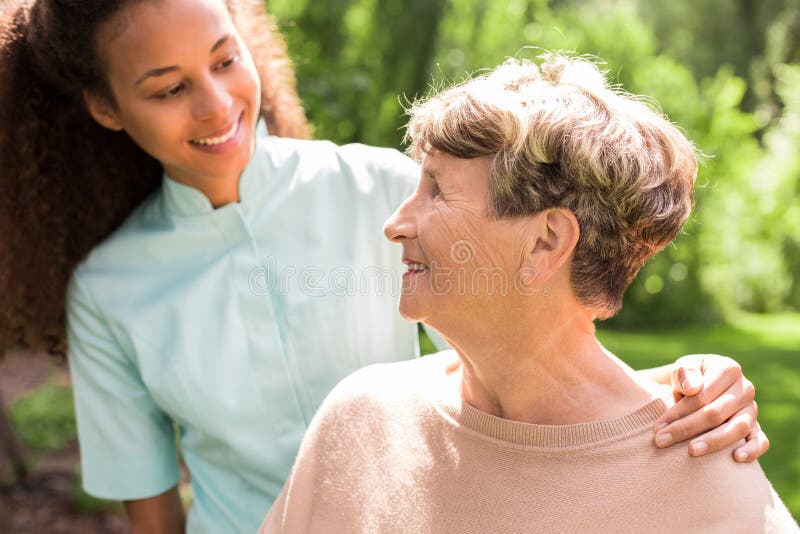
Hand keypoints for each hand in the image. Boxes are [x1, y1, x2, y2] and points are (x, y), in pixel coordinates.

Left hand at [652, 354, 768, 461]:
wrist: (700, 387)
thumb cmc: (689, 378)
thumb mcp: (683, 367)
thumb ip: (686, 373)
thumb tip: (693, 389)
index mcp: (728, 369)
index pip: (702, 395)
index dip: (679, 412)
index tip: (658, 426)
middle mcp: (745, 389)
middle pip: (716, 413)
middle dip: (686, 429)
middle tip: (661, 441)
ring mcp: (752, 409)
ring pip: (738, 428)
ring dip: (713, 442)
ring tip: (691, 451)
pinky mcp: (756, 427)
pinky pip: (761, 441)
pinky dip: (752, 450)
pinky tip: (736, 458)